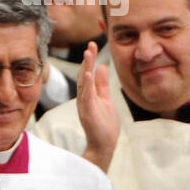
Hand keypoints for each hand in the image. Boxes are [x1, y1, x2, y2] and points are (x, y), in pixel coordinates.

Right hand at [77, 42, 118, 171]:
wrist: (104, 144)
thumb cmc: (105, 124)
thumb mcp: (106, 99)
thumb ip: (102, 84)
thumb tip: (101, 67)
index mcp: (89, 94)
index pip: (88, 73)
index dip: (90, 59)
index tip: (93, 45)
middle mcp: (84, 98)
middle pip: (84, 75)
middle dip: (87, 60)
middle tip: (90, 45)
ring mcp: (85, 105)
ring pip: (84, 83)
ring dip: (85, 68)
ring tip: (88, 54)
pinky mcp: (88, 112)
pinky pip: (87, 96)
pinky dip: (87, 84)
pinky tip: (89, 73)